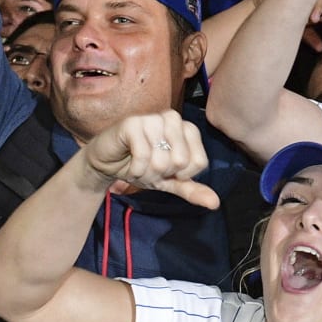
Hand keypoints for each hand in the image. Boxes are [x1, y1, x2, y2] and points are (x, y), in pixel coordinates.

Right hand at [80, 111, 217, 209]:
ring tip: (138, 165)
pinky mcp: (133, 123)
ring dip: (146, 173)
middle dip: (161, 174)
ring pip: (161, 160)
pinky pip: (142, 157)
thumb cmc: (142, 166)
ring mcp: (153, 119)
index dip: (180, 175)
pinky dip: (135, 170)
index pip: (198, 162)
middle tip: (148, 168)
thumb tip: (215, 203)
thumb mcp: (170, 181)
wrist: (107, 163)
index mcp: (188, 129)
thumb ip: (193, 190)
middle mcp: (174, 119)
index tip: (166, 170)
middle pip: (180, 161)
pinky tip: (129, 164)